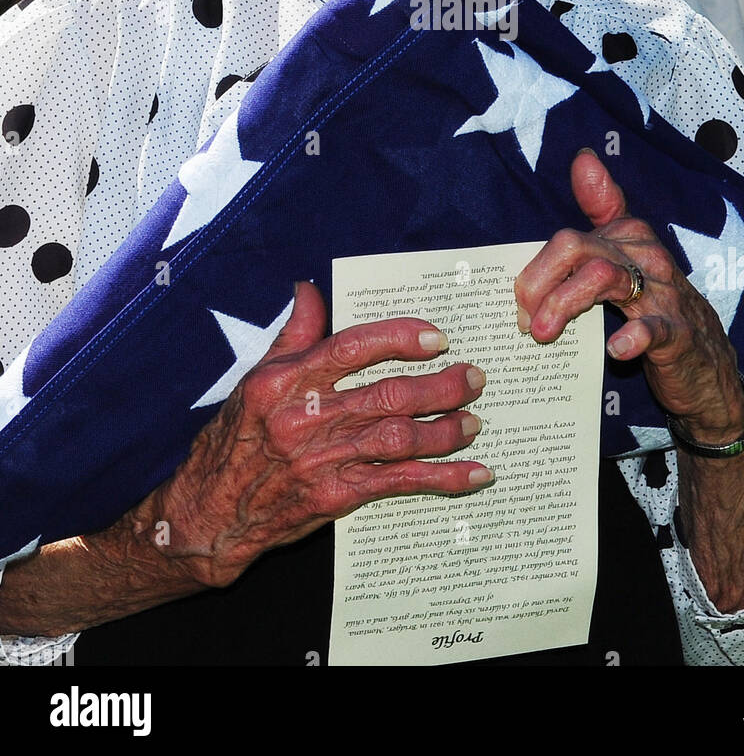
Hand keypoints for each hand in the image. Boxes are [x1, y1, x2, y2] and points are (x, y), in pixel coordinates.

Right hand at [148, 282, 489, 586]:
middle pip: (389, 394)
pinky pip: (400, 483)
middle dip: (441, 385)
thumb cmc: (234, 440)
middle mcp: (307, 417)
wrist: (208, 514)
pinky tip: (476, 474)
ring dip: (446, 429)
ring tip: (474, 420)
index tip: (437, 337)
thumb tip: (310, 288)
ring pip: (400, 438)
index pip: (354, 346)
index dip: (401, 338)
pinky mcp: (336, 498)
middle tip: (474, 377)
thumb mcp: (255, 378)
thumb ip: (294, 334)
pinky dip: (443, 478)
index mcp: (287, 380)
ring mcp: (323, 460)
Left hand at [514, 150, 743, 442]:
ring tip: (542, 333)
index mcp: (627, 236)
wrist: (706, 362)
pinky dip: (632, 337)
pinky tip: (615, 349)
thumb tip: (584, 157)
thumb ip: (604, 206)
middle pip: (577, 250)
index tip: (517, 295)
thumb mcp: (628, 254)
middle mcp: (644, 256)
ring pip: (604, 277)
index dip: (537, 265)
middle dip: (539, 283)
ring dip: (564, 303)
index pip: (570, 238)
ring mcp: (663, 294)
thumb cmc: (657, 304)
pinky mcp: (678, 333)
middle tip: (522, 321)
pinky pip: (653, 328)